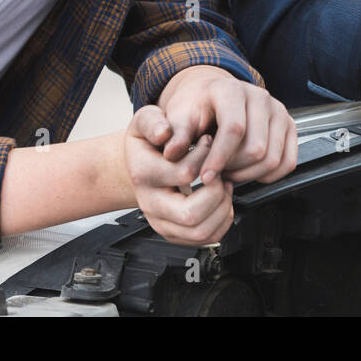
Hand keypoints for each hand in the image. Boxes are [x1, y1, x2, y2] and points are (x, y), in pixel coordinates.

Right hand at [124, 105, 233, 244]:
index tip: (209, 143)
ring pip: (199, 232)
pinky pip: (205, 239)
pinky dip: (221, 221)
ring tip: (222, 187)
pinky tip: (220, 200)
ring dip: (222, 209)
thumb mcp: (145, 121)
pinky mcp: (173, 233)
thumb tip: (164, 132)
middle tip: (219, 175)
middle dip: (216, 194)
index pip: (185, 174)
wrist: (138, 164)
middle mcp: (150, 203)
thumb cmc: (146, 143)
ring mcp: (161, 222)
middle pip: (190, 215)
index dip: (206, 157)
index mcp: (144, 173)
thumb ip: (152, 121)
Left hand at [156, 65, 297, 184]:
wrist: (212, 97)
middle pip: (257, 148)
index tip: (206, 176)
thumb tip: (173, 152)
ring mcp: (278, 111)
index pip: (235, 128)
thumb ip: (176, 134)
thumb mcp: (179, 117)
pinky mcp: (289, 126)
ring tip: (230, 170)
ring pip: (273, 158)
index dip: (219, 157)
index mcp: (232, 90)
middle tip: (216, 171)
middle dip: (234, 168)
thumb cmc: (196, 107)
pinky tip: (249, 171)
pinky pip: (288, 162)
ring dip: (250, 174)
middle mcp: (260, 97)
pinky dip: (269, 176)